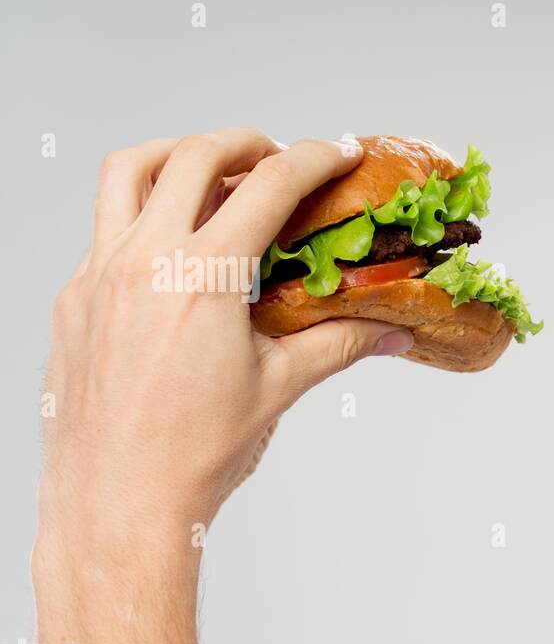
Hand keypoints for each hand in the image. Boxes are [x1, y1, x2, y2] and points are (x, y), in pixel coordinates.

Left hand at [39, 129, 412, 538]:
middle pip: (194, 156)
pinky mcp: (73, 300)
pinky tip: (172, 251)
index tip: (341, 152)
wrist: (117, 501)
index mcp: (201, 278)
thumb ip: (338, 345)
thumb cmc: (194, 453)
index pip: (268, 186)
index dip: (315, 159)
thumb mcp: (278, 388)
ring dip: (175, 155)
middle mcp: (142, 262)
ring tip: (209, 172)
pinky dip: (142, 215)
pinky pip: (104, 229)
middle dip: (245, 142)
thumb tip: (390, 331)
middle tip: (279, 155)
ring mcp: (98, 275)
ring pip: (128, 173)